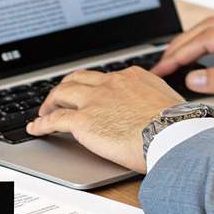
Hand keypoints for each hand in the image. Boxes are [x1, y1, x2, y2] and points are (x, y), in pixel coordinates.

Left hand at [26, 67, 184, 172]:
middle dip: (65, 88)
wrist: (173, 137)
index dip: (91, 86)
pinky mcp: (83, 120)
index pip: (103, 77)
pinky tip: (36, 128)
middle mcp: (110, 83)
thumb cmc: (178, 126)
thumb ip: (154, 100)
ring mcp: (94, 100)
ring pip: (62, 93)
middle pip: (78, 80)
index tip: (88, 93)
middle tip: (60, 98)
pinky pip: (54, 119)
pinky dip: (41, 123)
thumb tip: (156, 109)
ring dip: (50, 103)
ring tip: (45, 112)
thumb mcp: (168, 102)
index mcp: (131, 76)